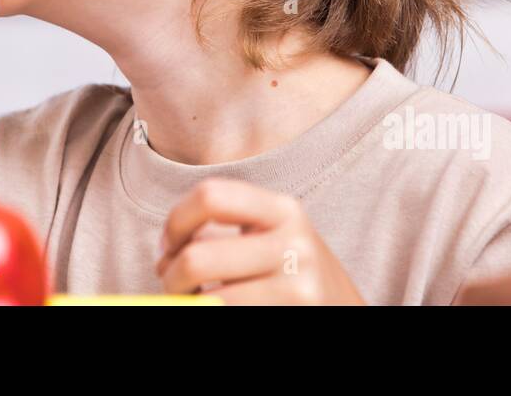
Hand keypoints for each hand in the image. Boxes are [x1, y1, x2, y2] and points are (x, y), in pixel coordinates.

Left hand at [156, 178, 365, 304]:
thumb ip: (225, 229)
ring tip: (193, 300)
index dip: (176, 221)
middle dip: (171, 275)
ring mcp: (298, 285)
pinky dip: (210, 311)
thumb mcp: (271, 234)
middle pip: (199, 257)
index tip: (168, 245)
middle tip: (172, 283)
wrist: (344, 307)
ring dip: (187, 302)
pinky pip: (229, 313)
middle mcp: (294, 244)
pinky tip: (216, 307)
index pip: (210, 195)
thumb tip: (166, 252)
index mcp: (282, 210)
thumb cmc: (292, 270)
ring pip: (211, 298)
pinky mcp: (295, 314)